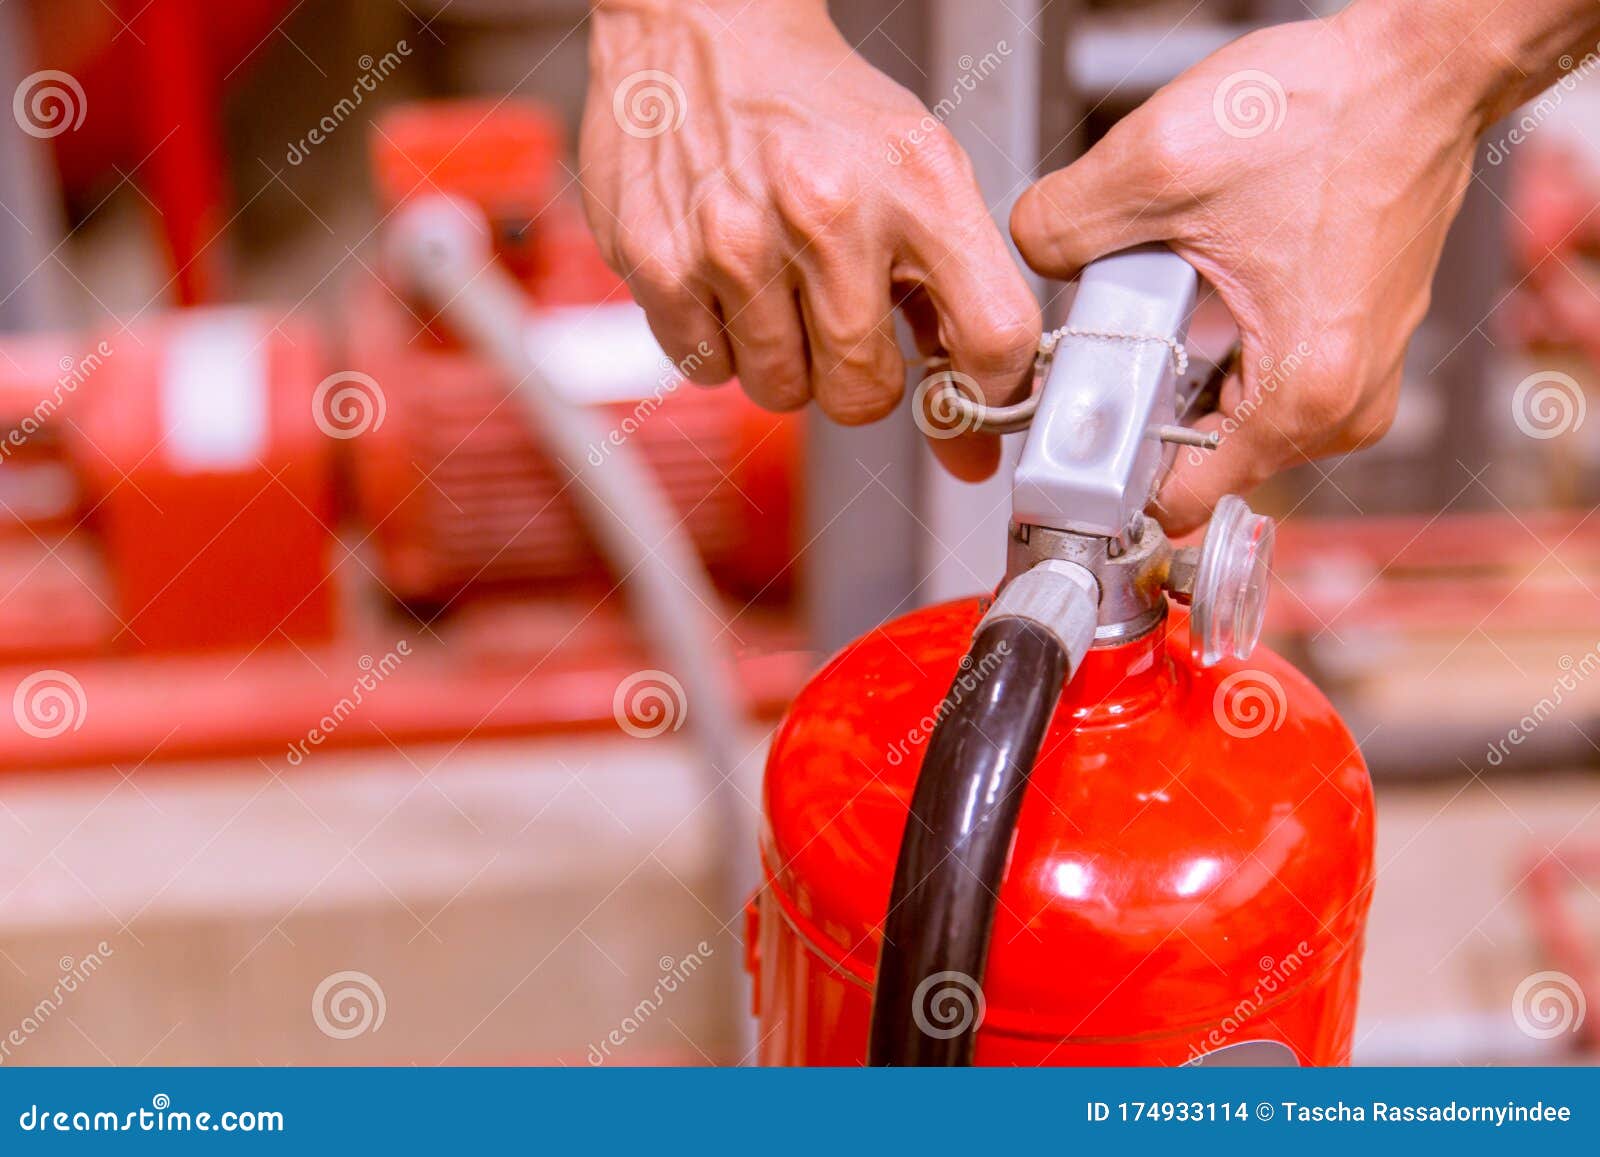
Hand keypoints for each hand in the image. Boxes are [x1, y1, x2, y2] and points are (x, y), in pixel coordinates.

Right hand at [580, 0, 1039, 478]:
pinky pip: (707, 369)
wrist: (704, 30)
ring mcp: (734, 242)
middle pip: (865, 395)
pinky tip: (722, 276)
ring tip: (776, 282)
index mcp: (917, 186)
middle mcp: (827, 213)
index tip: (963, 403)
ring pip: (781, 392)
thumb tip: (968, 443)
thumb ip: (956, 302)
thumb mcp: (919, 174)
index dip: (984, 395)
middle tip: (839, 316)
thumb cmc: (814, 109)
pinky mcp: (659, 261)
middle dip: (858, 377)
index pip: (991, 336)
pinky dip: (718, 340)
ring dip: (783, 359)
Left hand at [1011, 7, 1484, 532]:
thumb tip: (1029, 258)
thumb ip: (1062, 227)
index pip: (1178, 501)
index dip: (1108, 470)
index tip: (1071, 426)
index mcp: (1304, 393)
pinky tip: (1207, 288)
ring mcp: (1355, 387)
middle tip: (1122, 323)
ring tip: (1172, 290)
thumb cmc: (1330, 111)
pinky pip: (1258, 386)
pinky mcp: (1353, 357)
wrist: (1419, 71)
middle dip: (1141, 403)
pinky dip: (1218, 349)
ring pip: (1223, 421)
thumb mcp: (1158, 162)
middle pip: (1197, 460)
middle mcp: (1343, 408)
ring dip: (1179, 371)